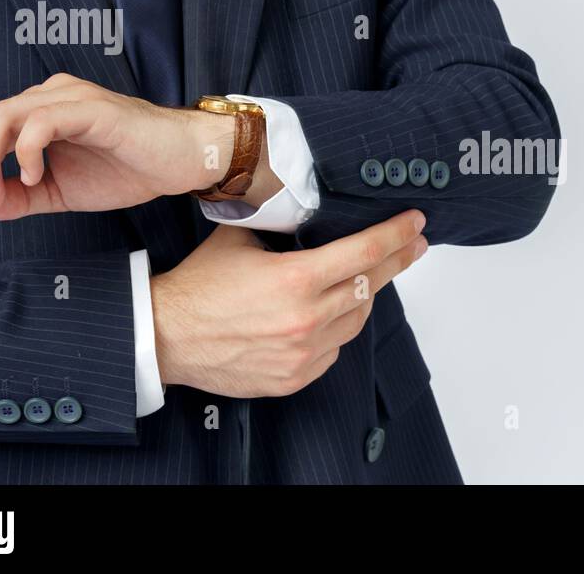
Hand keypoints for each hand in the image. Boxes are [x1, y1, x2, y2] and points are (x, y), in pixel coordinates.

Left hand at [0, 73, 281, 236]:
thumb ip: (24, 197)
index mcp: (38, 114)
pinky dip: (24, 151)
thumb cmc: (132, 168)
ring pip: (1, 119)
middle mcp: (47, 97)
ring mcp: (67, 99)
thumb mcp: (64, 192)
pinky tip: (30, 176)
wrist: (185, 162)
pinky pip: (40, 121)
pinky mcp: (90, 108)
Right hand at [150, 210, 428, 397]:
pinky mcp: (296, 377)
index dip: (396, 235)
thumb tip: (309, 206)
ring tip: (364, 277)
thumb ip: (282, 225)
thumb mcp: (241, 238)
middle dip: (396, 261)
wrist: (167, 337)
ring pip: (356, 319)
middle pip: (369, 285)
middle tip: (413, 245)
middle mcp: (306, 319)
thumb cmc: (199, 287)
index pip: (365, 252)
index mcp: (296, 279)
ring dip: (363, 295)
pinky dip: (337, 328)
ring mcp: (304, 353)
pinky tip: (329, 313)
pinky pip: (335, 348)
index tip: (416, 224)